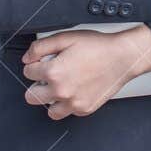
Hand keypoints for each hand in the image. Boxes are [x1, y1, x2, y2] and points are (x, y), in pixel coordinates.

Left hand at [20, 25, 150, 119]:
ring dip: (51, 99)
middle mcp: (61, 91)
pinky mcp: (84, 109)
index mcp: (53, 72)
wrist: (123, 57)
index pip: (27, 72)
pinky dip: (68, 103)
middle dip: (37, 84)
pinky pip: (67, 112)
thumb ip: (40, 47)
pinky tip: (75, 90)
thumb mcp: (66, 38)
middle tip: (49, 76)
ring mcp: (73, 103)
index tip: (43, 62)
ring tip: (60, 86)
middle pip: (31, 96)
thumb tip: (27, 58)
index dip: (35, 64)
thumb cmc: (98, 47)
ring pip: (48, 109)